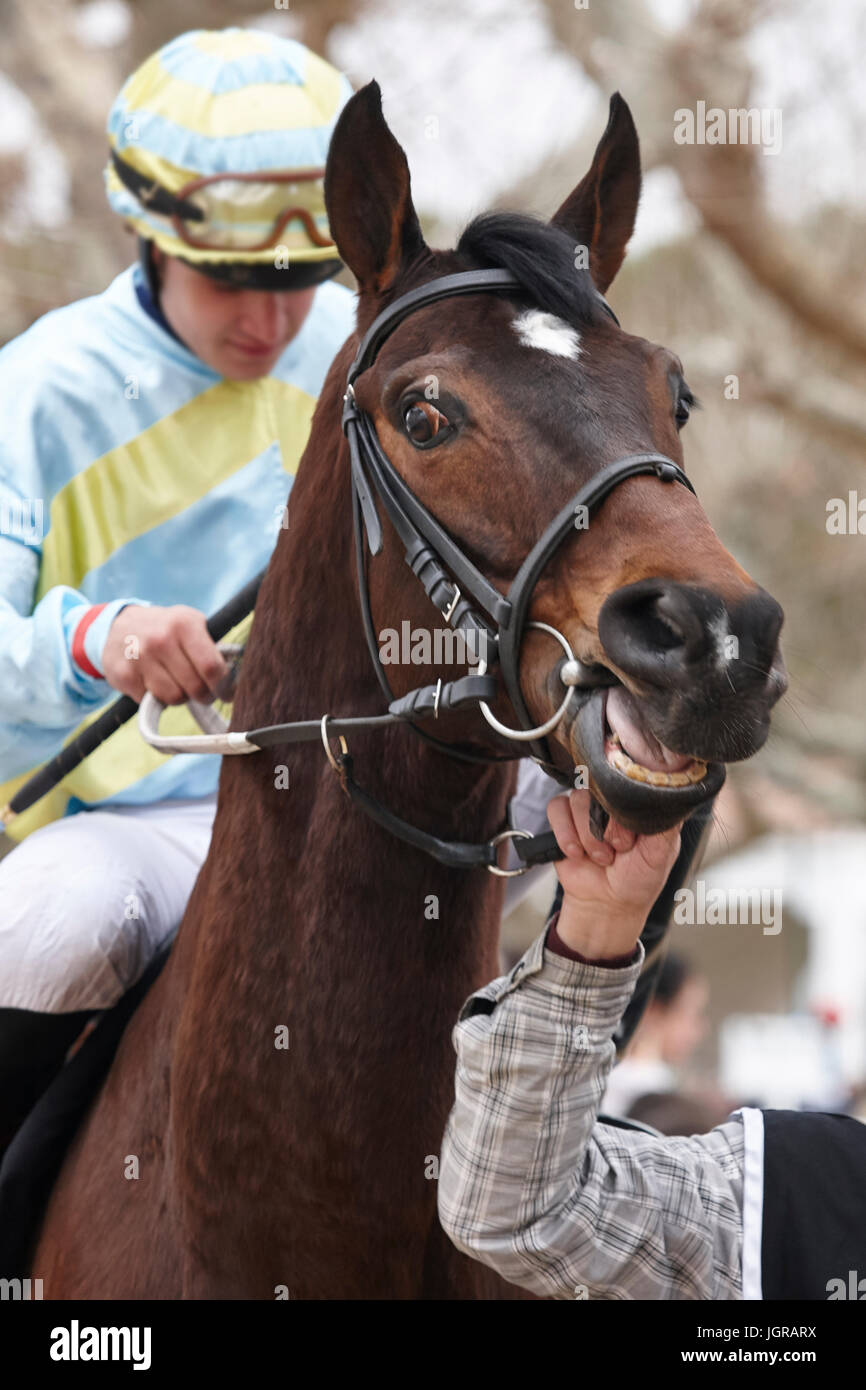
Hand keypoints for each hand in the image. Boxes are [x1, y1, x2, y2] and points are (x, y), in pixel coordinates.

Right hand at [101, 605, 227, 704]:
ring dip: (180, 697)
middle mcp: (161, 639)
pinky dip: (156, 697)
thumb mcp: (190, 624)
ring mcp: (139, 657)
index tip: (227, 694)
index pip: (212, 667)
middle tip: (202, 692)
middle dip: (204, 695)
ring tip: (176, 682)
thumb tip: (236, 681)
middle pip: (195, 687)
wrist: (117, 626)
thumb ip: (211, 648)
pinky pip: (152, 701)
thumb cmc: (166, 629)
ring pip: (175, 698)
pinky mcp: (123, 675)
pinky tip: (153, 681)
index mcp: (184, 624)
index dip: (224, 687)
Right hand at [546, 790, 682, 959]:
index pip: (628, 784)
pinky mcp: (564, 816)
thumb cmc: (638, 879)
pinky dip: (565, 835)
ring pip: (577, 799)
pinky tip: (577, 853)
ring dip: (587, 837)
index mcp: (638, 803)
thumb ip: (666, 822)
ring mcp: (587, 806)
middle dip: (606, 829)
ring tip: (600, 856)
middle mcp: (612, 800)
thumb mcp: (661, 852)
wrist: (607, 904)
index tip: (631, 842)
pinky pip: (556, 808)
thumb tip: (670, 792)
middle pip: (599, 790)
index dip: (625, 815)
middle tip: (616, 851)